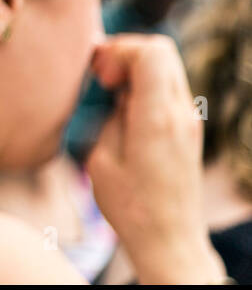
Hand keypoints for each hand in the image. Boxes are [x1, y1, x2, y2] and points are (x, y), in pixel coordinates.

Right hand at [84, 33, 225, 283]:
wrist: (170, 240)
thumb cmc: (130, 206)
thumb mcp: (101, 159)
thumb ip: (110, 115)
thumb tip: (115, 90)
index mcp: (157, 119)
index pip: (150, 53)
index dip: (118, 50)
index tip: (100, 76)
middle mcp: (180, 113)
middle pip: (161, 49)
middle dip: (125, 51)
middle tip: (101, 76)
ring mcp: (189, 119)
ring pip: (167, 65)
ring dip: (135, 67)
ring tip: (110, 91)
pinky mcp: (188, 128)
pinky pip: (168, 86)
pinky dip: (145, 83)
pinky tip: (123, 106)